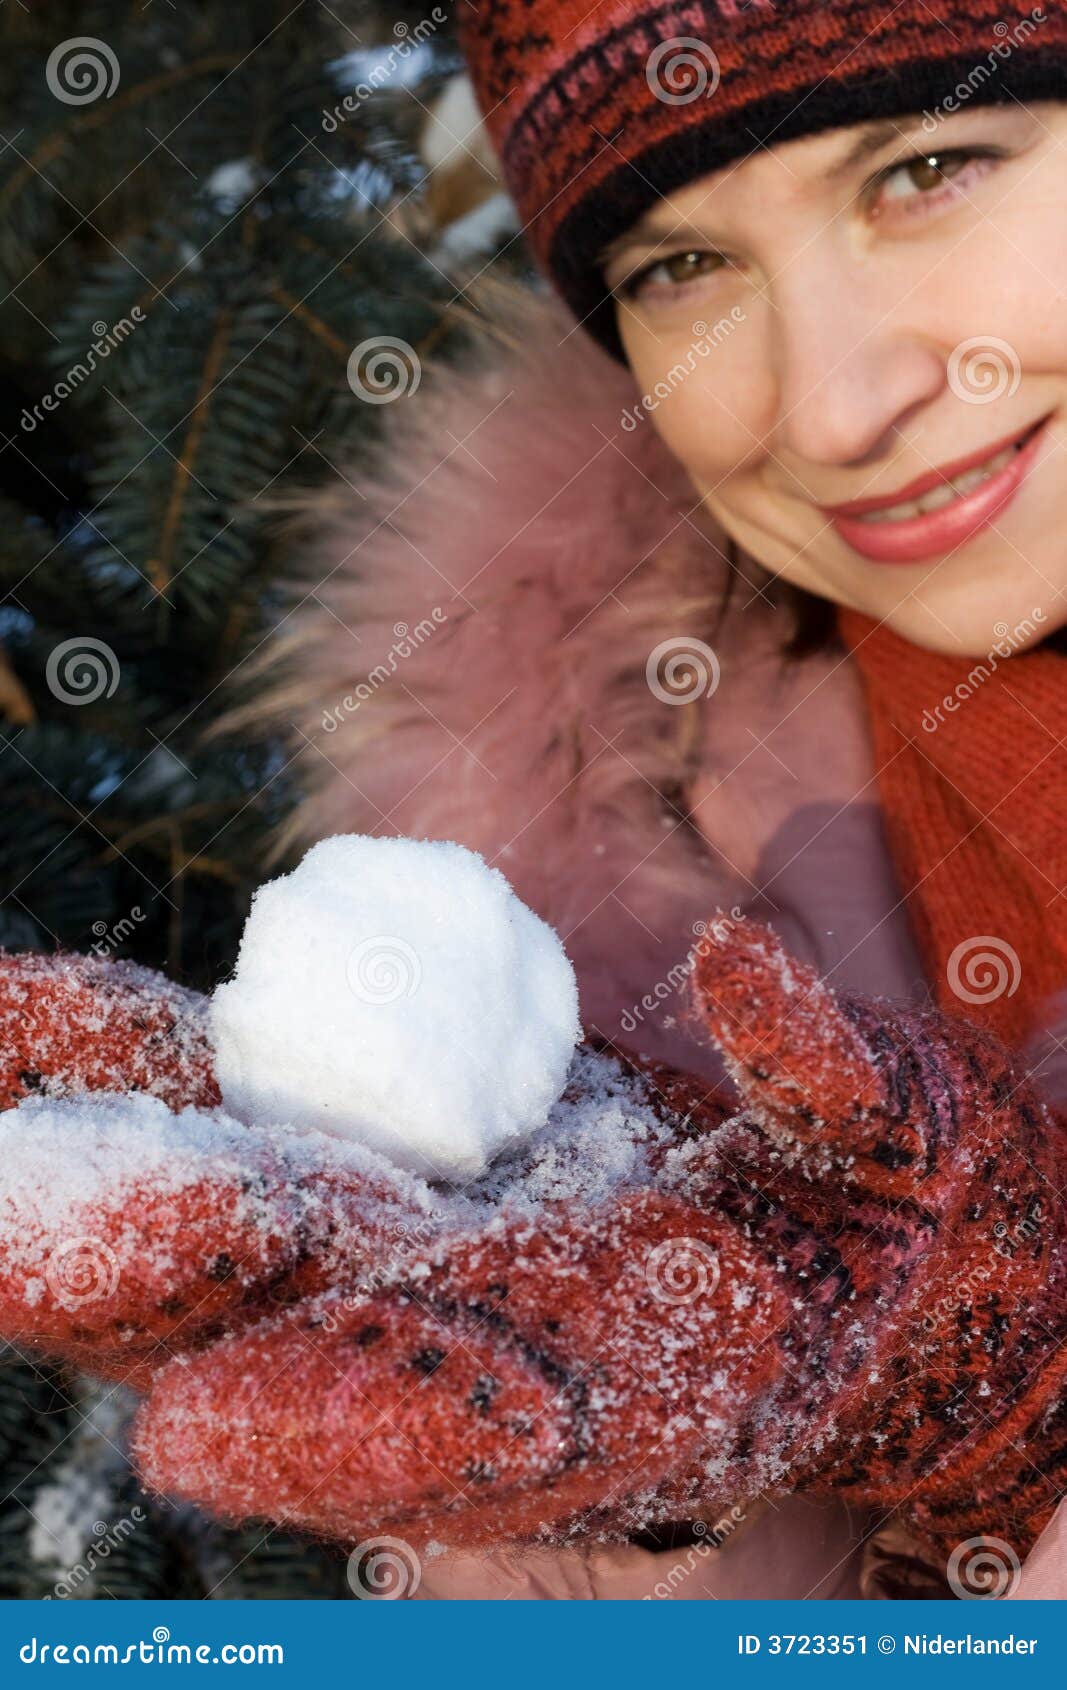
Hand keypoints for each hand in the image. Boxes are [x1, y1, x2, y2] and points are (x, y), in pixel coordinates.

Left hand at [1, 925, 1061, 1570]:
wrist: (843, 1226)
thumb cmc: (903, 1210)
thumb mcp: (914, 1150)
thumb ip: (842, 1085)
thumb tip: (745, 974)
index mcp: (628, 1372)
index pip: (479, 1423)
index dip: (349, 1424)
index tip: (195, 1430)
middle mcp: (482, 1319)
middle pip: (289, 1319)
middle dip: (142, 1281)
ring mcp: (415, 1228)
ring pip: (231, 1210)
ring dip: (89, 1166)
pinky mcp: (384, 1143)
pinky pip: (241, 1108)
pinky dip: (135, 1071)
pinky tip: (22, 1026)